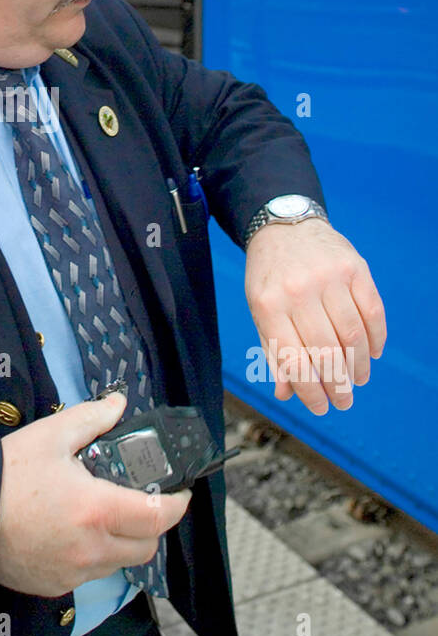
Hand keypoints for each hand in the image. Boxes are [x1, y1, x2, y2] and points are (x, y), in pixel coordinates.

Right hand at [0, 392, 191, 596]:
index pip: (158, 515)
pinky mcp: (54, 586)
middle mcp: (91, 549)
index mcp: (96, 510)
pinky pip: (89, 575)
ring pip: (119, 563)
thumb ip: (92, 418)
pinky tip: (73, 533)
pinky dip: (93, 556)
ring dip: (122, 541)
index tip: (178, 491)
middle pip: (146, 545)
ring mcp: (73, 573)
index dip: (176, 503)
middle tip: (141, 500)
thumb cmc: (5, 474)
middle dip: (152, 523)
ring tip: (103, 514)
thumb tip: (119, 405)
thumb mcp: (50, 435)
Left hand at [244, 218, 385, 414]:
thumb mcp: (260, 310)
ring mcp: (329, 277)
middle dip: (338, 385)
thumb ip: (273, 351)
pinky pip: (372, 311)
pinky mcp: (355, 267)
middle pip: (327, 352)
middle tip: (345, 401)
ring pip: (353, 334)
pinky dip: (375, 338)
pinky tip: (372, 353)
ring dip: (359, 365)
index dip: (310, 392)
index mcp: (269, 306)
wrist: (285, 226)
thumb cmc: (271, 277)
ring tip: (359, 379)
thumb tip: (286, 393)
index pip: (295, 361)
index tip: (322, 408)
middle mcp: (299, 291)